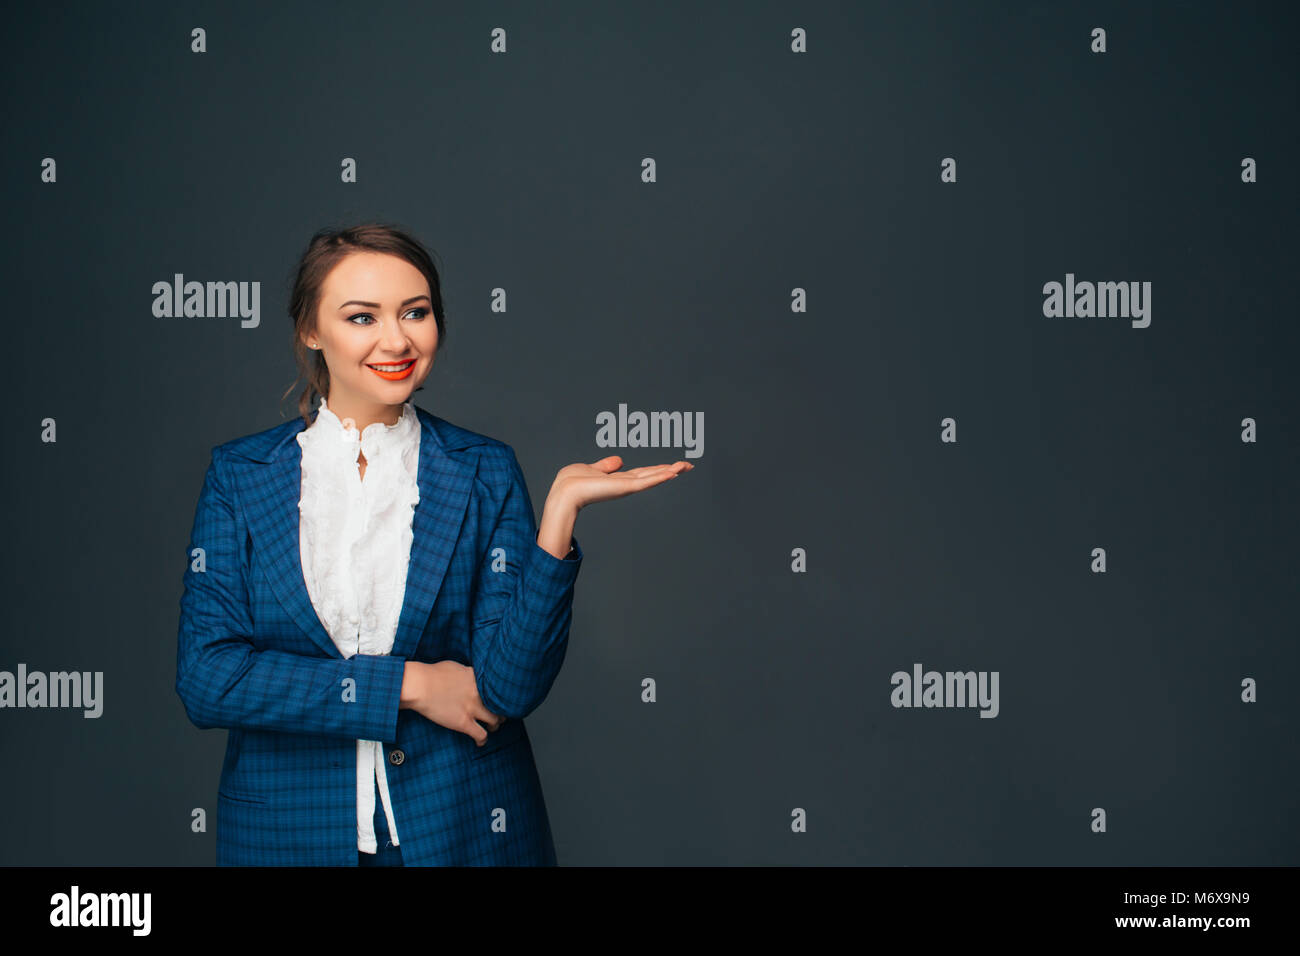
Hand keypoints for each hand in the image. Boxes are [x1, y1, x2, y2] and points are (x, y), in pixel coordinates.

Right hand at [399, 660, 503, 746]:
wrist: (420, 685)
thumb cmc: (431, 674)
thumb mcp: (455, 667)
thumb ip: (466, 673)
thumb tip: (468, 677)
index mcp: (477, 678)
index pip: (496, 688)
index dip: (498, 695)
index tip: (496, 699)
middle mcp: (479, 693)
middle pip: (500, 705)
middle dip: (501, 711)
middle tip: (499, 714)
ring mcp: (472, 708)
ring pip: (495, 720)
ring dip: (495, 725)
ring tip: (492, 727)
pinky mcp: (463, 722)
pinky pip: (481, 734)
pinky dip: (482, 740)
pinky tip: (480, 742)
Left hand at [549, 455, 693, 510]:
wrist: (565, 492)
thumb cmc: (572, 482)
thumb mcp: (592, 468)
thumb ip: (606, 466)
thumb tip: (619, 460)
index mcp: (618, 480)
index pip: (643, 473)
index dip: (658, 469)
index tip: (673, 466)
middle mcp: (626, 484)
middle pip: (654, 475)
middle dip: (671, 470)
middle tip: (689, 465)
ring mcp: (626, 487)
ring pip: (654, 477)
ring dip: (671, 471)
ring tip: (687, 466)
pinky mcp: (625, 488)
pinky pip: (646, 482)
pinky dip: (660, 477)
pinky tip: (672, 472)